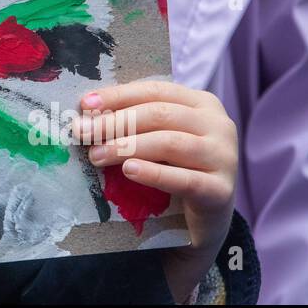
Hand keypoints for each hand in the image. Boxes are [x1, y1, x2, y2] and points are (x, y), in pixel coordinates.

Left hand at [72, 81, 237, 302]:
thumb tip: (87, 114)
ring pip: (170, 143)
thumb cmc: (176, 167)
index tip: (85, 105)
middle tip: (83, 132)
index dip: (119, 96)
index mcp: (202, 103)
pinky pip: (184, 179)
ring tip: (97, 155)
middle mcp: (219, 125)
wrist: (206, 216)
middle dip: (116, 122)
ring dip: (127, 147)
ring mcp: (224, 156)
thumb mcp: (158, 137)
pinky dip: (153, 173)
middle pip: (160, 115)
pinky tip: (129, 171)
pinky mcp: (221, 190)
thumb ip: (136, 121)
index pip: (155, 91)